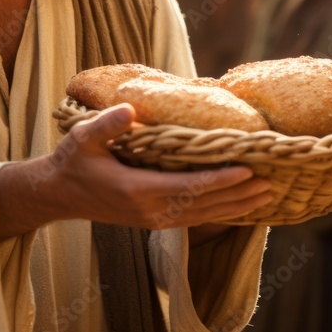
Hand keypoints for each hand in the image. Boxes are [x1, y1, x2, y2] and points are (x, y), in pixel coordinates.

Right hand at [0, 104, 271, 238]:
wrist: (59, 193)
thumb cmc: (73, 160)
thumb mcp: (83, 137)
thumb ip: (107, 125)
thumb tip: (130, 110)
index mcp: (137, 191)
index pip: (188, 187)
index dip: (220, 179)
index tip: (247, 170)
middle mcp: (151, 211)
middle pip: (204, 205)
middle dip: (239, 195)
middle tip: (273, 183)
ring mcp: (154, 219)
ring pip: (203, 216)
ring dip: (235, 206)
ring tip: (266, 195)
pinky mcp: (155, 220)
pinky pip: (195, 218)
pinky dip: (220, 212)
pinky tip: (238, 205)